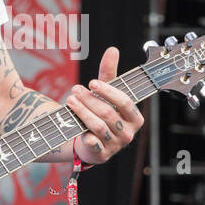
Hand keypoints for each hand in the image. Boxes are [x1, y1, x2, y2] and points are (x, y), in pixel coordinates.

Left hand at [66, 47, 144, 164]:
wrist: (90, 140)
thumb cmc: (102, 112)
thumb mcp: (106, 93)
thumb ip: (109, 73)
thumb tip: (112, 50)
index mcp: (135, 117)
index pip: (125, 102)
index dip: (108, 92)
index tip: (91, 83)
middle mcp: (129, 133)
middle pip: (108, 113)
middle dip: (89, 100)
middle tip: (74, 90)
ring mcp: (116, 145)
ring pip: (98, 126)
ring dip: (82, 112)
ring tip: (70, 100)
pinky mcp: (102, 155)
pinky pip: (93, 144)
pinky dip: (84, 134)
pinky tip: (75, 125)